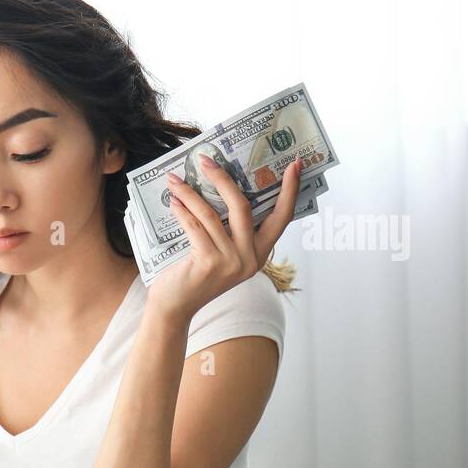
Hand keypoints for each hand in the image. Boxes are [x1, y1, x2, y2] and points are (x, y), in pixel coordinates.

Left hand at [144, 153, 302, 324]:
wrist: (175, 307)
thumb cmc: (196, 275)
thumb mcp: (222, 253)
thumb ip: (229, 230)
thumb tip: (221, 188)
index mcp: (260, 253)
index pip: (282, 217)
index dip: (290, 190)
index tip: (295, 164)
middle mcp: (250, 258)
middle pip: (243, 207)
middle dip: (224, 179)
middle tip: (205, 160)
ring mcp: (230, 262)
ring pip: (212, 215)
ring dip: (190, 193)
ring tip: (175, 179)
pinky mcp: (209, 264)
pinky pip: (195, 227)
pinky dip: (182, 211)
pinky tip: (172, 200)